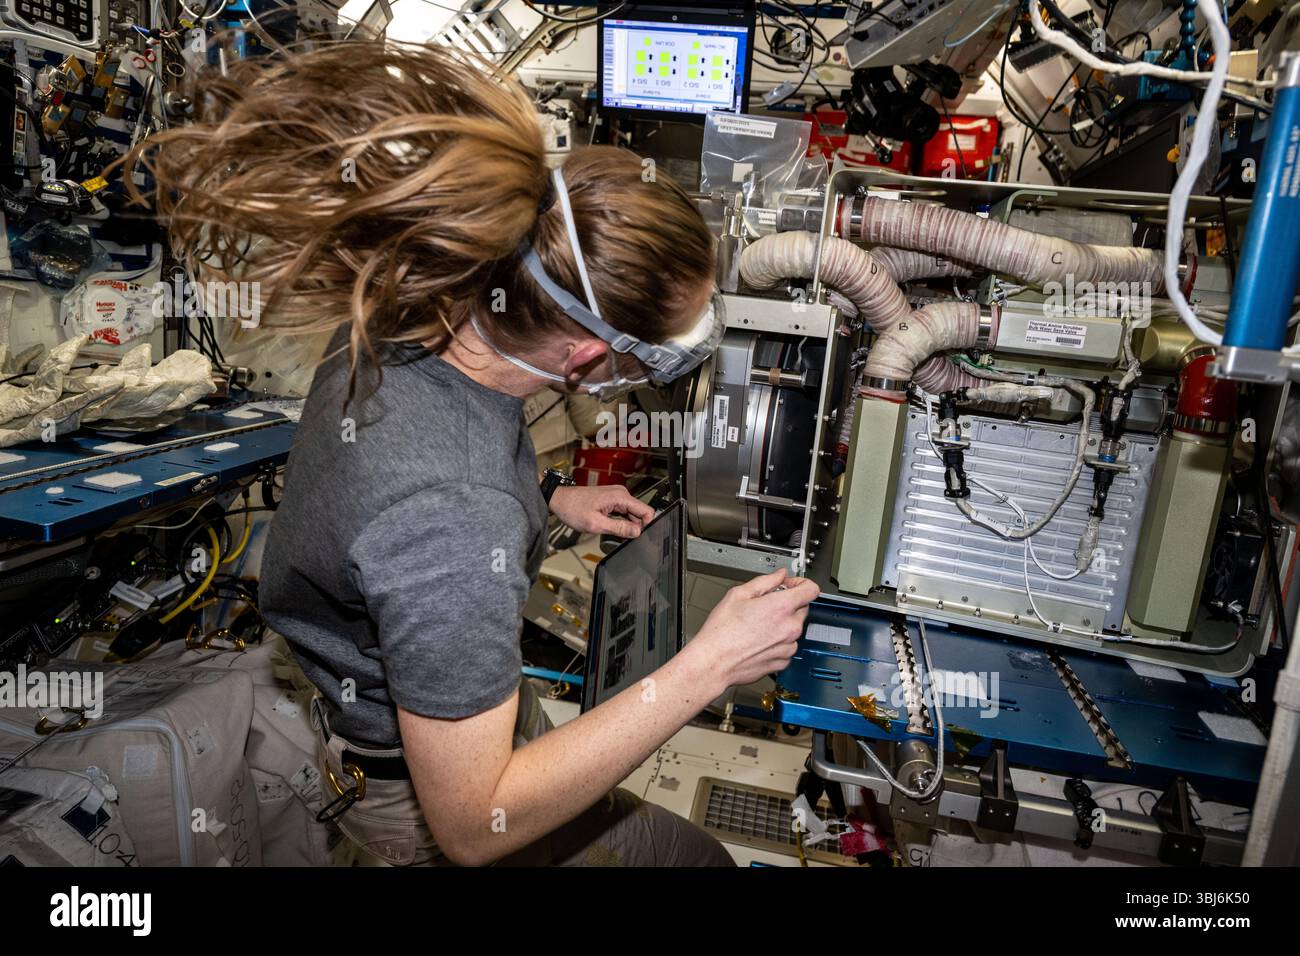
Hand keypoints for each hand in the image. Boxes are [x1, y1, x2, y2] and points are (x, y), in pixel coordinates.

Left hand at [547, 484, 654, 537]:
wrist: (559, 500)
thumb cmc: (572, 508)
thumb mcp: (596, 524)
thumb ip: (619, 528)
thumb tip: (637, 532)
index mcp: (620, 497)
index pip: (646, 511)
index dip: (646, 526)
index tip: (638, 536)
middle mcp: (621, 494)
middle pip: (640, 513)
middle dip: (635, 527)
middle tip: (620, 537)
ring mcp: (617, 496)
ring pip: (632, 514)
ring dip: (626, 525)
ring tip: (611, 531)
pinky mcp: (612, 500)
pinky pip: (623, 513)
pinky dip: (620, 522)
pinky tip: (609, 526)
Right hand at [687, 568, 818, 691]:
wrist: (714, 662)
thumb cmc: (721, 632)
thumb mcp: (738, 594)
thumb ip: (765, 581)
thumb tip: (779, 576)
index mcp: (781, 607)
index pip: (811, 589)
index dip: (801, 583)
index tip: (790, 585)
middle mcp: (790, 627)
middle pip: (802, 608)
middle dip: (787, 603)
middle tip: (766, 605)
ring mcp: (788, 646)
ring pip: (793, 628)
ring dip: (782, 624)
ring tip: (758, 626)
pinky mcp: (783, 662)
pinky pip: (787, 646)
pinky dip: (778, 642)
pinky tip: (759, 640)